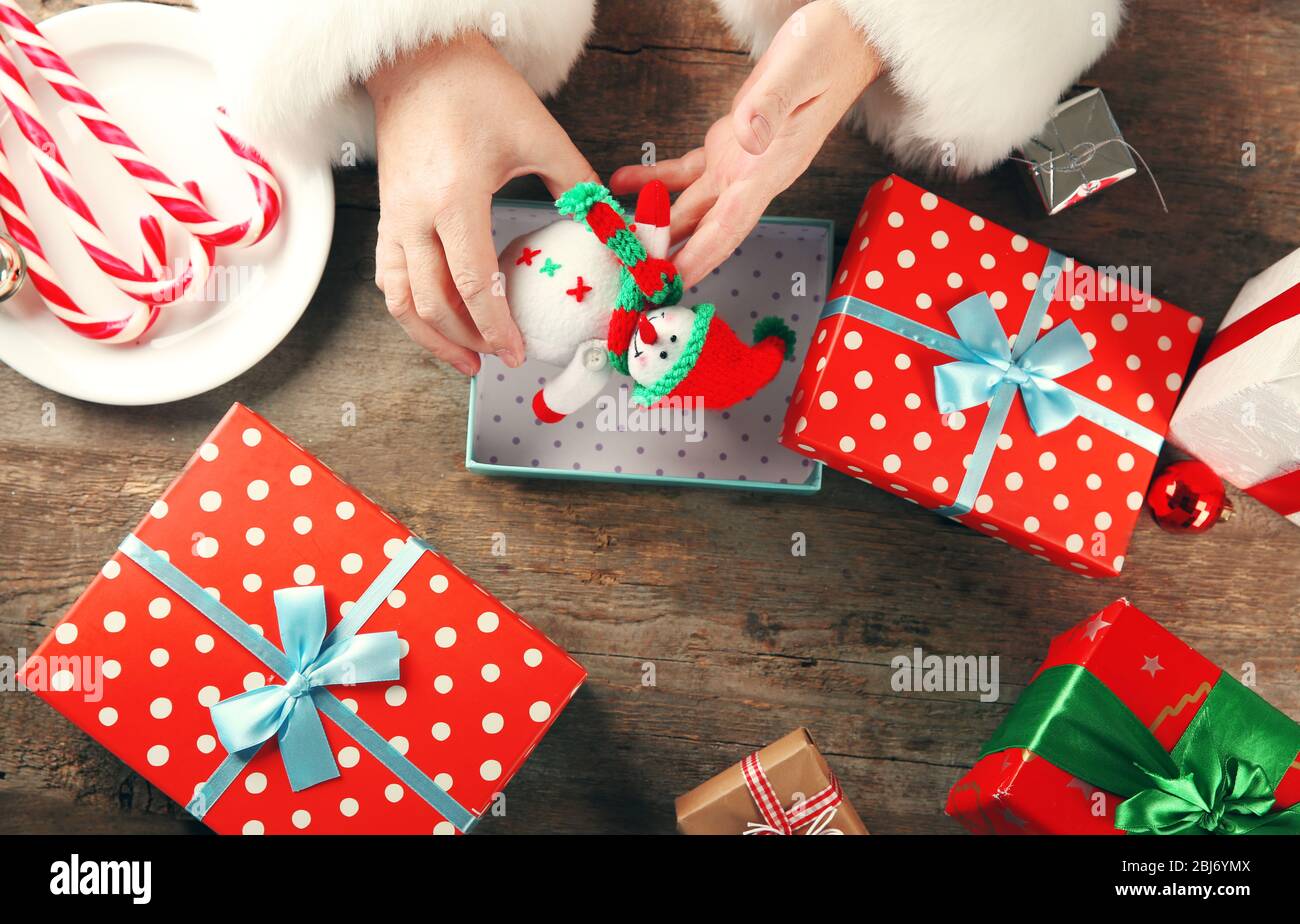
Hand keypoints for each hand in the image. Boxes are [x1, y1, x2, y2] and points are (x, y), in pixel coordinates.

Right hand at [367, 33, 596, 374]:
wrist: (419, 62)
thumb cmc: (479, 90)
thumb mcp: (540, 134)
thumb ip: (579, 186)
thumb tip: (617, 230)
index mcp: (454, 198)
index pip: (471, 283)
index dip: (495, 327)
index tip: (517, 353)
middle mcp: (413, 216)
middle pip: (432, 304)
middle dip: (468, 342)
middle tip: (501, 359)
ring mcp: (392, 219)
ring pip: (401, 300)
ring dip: (432, 338)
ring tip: (467, 361)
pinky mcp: (385, 217)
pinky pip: (390, 279)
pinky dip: (411, 311)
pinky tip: (438, 324)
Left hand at [610, 0, 880, 287]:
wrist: (842, 40)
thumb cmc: (828, 52)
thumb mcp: (799, 72)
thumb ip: (771, 104)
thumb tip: (747, 135)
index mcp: (772, 167)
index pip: (731, 224)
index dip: (702, 256)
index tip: (674, 282)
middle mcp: (754, 174)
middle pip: (707, 228)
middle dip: (673, 257)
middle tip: (637, 280)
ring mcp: (740, 162)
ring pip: (691, 207)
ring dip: (657, 227)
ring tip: (620, 244)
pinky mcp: (729, 144)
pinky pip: (685, 171)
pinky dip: (654, 180)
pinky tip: (626, 184)